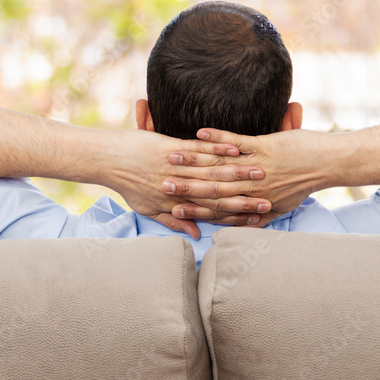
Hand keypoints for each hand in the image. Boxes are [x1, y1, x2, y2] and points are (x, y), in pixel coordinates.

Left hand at [100, 129, 271, 238]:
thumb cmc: (128, 184)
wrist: (108, 161)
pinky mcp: (172, 146)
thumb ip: (172, 220)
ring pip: (213, 170)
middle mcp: (181, 186)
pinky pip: (199, 147)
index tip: (261, 216)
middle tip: (272, 197)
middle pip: (220, 192)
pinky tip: (236, 147)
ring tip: (263, 171)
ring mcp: (178, 165)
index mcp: (177, 202)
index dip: (239, 214)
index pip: (214, 210)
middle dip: (248, 194)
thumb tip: (193, 233)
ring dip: (239, 170)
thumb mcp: (148, 208)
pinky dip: (218, 146)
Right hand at [162, 128, 332, 224]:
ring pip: (219, 165)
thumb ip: (262, 217)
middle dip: (184, 186)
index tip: (173, 207)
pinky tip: (199, 133)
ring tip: (170, 157)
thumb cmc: (304, 184)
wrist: (327, 164)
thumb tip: (248, 225)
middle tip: (161, 184)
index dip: (194, 209)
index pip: (217, 208)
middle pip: (211, 188)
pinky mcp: (264, 147)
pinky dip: (217, 138)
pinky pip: (236, 141)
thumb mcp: (283, 206)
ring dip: (193, 161)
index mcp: (254, 202)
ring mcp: (256, 166)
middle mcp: (252, 188)